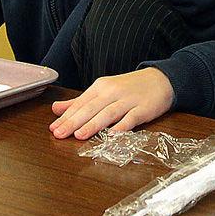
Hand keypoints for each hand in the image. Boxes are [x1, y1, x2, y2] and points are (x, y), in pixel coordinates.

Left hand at [49, 67, 174, 139]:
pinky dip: (121, 126)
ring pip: (108, 113)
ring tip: (79, 135)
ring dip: (93, 124)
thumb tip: (56, 109)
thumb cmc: (129, 88)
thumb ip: (79, 102)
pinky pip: (131, 118)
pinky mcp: (143, 108)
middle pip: (91, 108)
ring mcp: (129, 100)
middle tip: (60, 134)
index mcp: (101, 87)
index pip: (80, 103)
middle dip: (74, 122)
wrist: (161, 80)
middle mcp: (113, 92)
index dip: (66, 116)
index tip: (53, 129)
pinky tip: (112, 135)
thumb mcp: (103, 91)